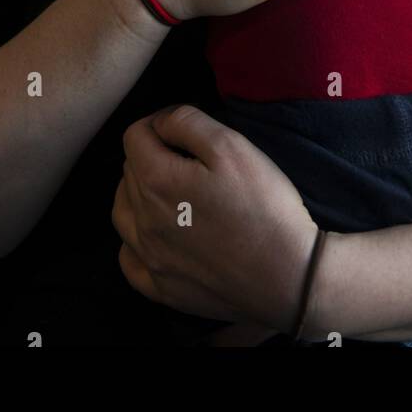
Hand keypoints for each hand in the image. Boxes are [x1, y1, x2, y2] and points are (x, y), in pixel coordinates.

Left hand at [112, 103, 319, 332]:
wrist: (289, 275)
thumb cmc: (263, 205)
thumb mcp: (230, 144)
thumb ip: (186, 122)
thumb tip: (160, 122)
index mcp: (156, 181)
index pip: (134, 137)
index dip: (158, 124)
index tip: (183, 130)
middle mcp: (143, 221)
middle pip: (129, 172)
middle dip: (151, 155)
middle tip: (188, 158)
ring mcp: (150, 259)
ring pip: (122, 213)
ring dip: (137, 194)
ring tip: (169, 190)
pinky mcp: (163, 289)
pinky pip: (128, 260)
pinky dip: (134, 242)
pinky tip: (157, 235)